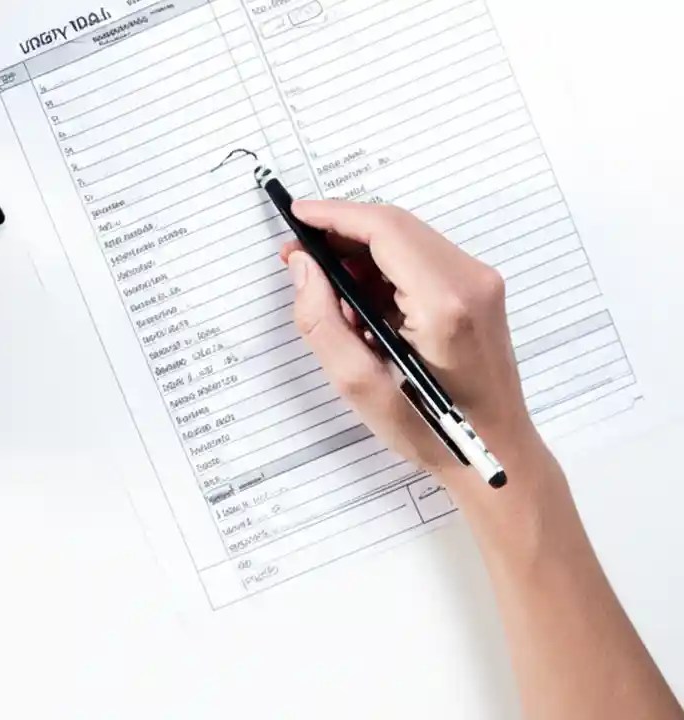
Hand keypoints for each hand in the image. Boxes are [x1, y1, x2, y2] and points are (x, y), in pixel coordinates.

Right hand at [281, 200, 538, 495]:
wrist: (495, 452)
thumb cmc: (431, 431)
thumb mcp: (359, 386)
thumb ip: (322, 321)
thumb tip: (304, 268)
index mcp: (444, 303)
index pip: (384, 229)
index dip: (335, 215)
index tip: (296, 216)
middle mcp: (470, 281)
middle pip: (396, 227)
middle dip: (342, 232)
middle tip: (298, 257)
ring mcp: (481, 282)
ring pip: (408, 239)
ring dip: (362, 252)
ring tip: (327, 290)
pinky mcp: (479, 290)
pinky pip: (422, 258)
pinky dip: (385, 267)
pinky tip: (361, 300)